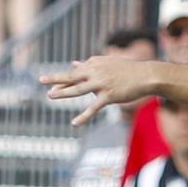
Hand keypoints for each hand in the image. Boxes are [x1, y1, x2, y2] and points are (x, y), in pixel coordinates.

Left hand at [42, 56, 159, 125]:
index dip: (62, 79)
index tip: (51, 84)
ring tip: (50, 95)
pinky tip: (74, 123)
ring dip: (64, 92)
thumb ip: (89, 65)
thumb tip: (73, 63)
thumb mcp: (106, 64)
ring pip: (79, 89)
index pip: (75, 72)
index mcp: (94, 64)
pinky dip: (84, 116)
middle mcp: (96, 72)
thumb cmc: (127, 70)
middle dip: (55, 78)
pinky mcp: (109, 95)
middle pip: (72, 76)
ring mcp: (102, 84)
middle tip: (40, 80)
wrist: (147, 75)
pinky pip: (93, 107)